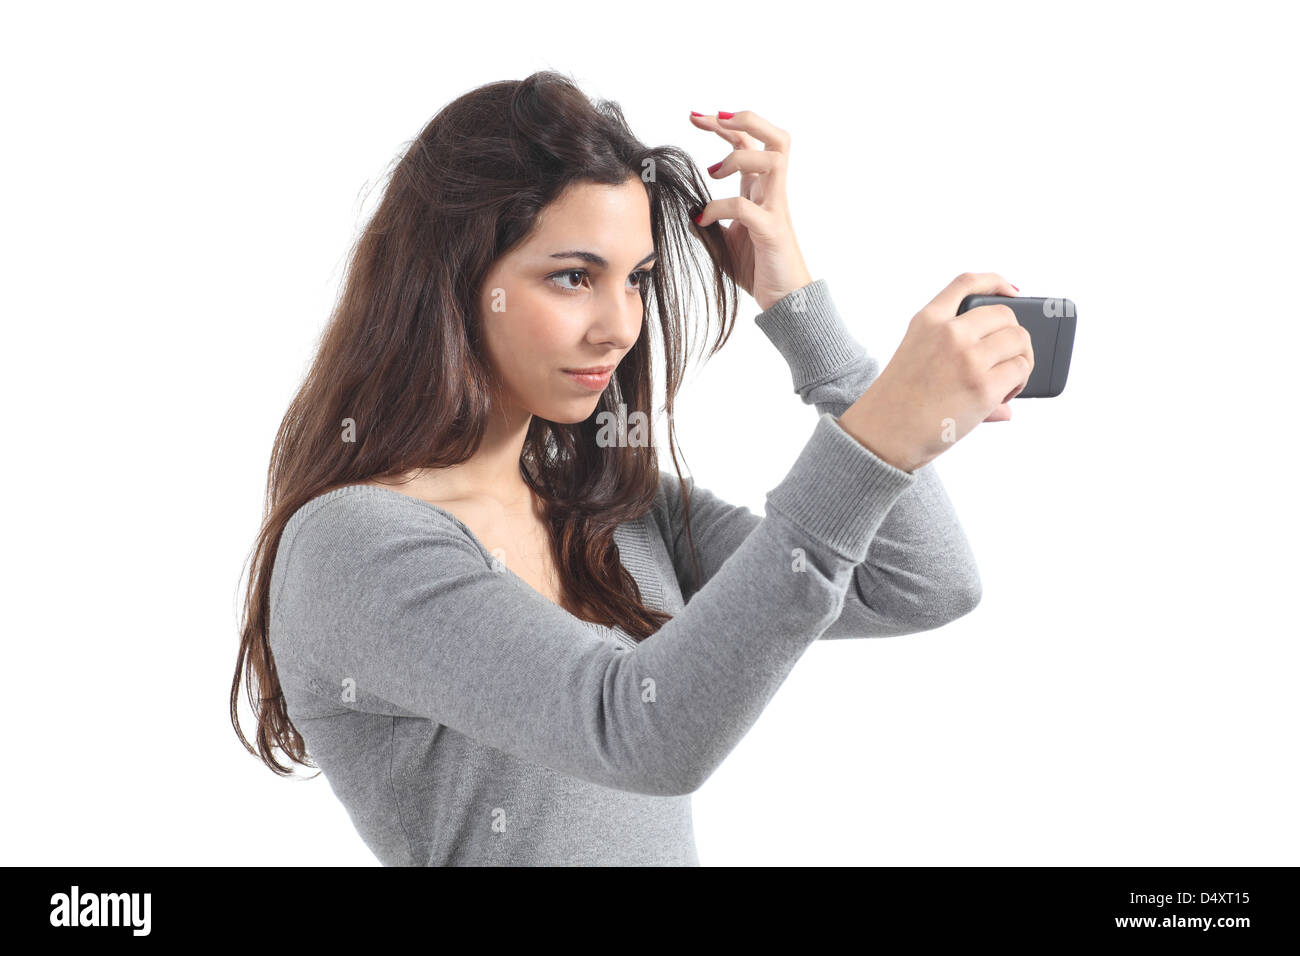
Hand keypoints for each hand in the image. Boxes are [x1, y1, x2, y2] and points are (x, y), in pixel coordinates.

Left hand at [688, 110, 812, 310]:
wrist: (784, 301)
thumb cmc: (758, 268)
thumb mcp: (725, 239)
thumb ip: (710, 220)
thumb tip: (685, 208)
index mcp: (760, 190)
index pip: (748, 143)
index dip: (724, 125)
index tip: (695, 117)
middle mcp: (772, 193)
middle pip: (775, 138)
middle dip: (745, 120)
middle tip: (712, 118)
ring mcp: (776, 209)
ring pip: (773, 159)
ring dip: (739, 157)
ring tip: (713, 173)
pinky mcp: (772, 232)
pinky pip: (746, 208)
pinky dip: (718, 207)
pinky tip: (701, 219)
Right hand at [837, 273, 1032, 471]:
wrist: (884, 434)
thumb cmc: (898, 402)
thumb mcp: (915, 356)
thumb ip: (954, 350)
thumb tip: (1005, 371)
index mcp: (928, 321)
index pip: (967, 283)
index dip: (996, 282)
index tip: (1013, 292)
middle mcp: (949, 333)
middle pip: (1004, 314)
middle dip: (1013, 335)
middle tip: (1007, 358)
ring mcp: (968, 358)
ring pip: (1019, 340)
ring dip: (1021, 358)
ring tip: (1008, 380)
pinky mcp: (983, 386)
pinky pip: (1020, 370)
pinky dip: (1019, 382)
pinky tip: (1004, 396)